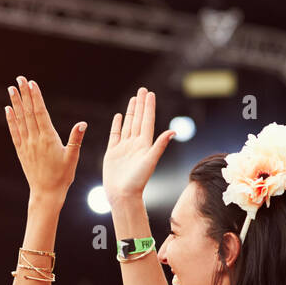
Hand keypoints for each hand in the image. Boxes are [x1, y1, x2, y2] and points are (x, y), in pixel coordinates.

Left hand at [5, 77, 85, 198]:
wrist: (46, 194)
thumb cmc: (62, 176)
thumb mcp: (72, 157)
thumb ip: (76, 139)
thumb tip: (83, 123)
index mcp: (48, 139)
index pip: (40, 113)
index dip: (35, 97)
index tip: (31, 83)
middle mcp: (35, 140)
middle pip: (28, 112)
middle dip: (24, 94)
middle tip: (19, 79)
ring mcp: (26, 145)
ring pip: (20, 120)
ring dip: (16, 103)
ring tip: (11, 89)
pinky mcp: (21, 152)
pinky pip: (15, 133)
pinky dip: (11, 120)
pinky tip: (8, 110)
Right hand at [103, 87, 174, 202]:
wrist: (123, 195)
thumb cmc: (137, 181)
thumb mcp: (150, 161)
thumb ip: (160, 145)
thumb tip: (173, 131)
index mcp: (145, 144)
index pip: (147, 121)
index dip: (148, 107)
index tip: (150, 93)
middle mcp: (135, 144)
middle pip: (138, 119)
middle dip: (140, 104)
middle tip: (142, 89)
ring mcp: (124, 147)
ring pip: (128, 125)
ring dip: (130, 112)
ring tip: (133, 99)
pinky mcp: (113, 153)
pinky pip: (115, 135)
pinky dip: (117, 124)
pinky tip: (118, 116)